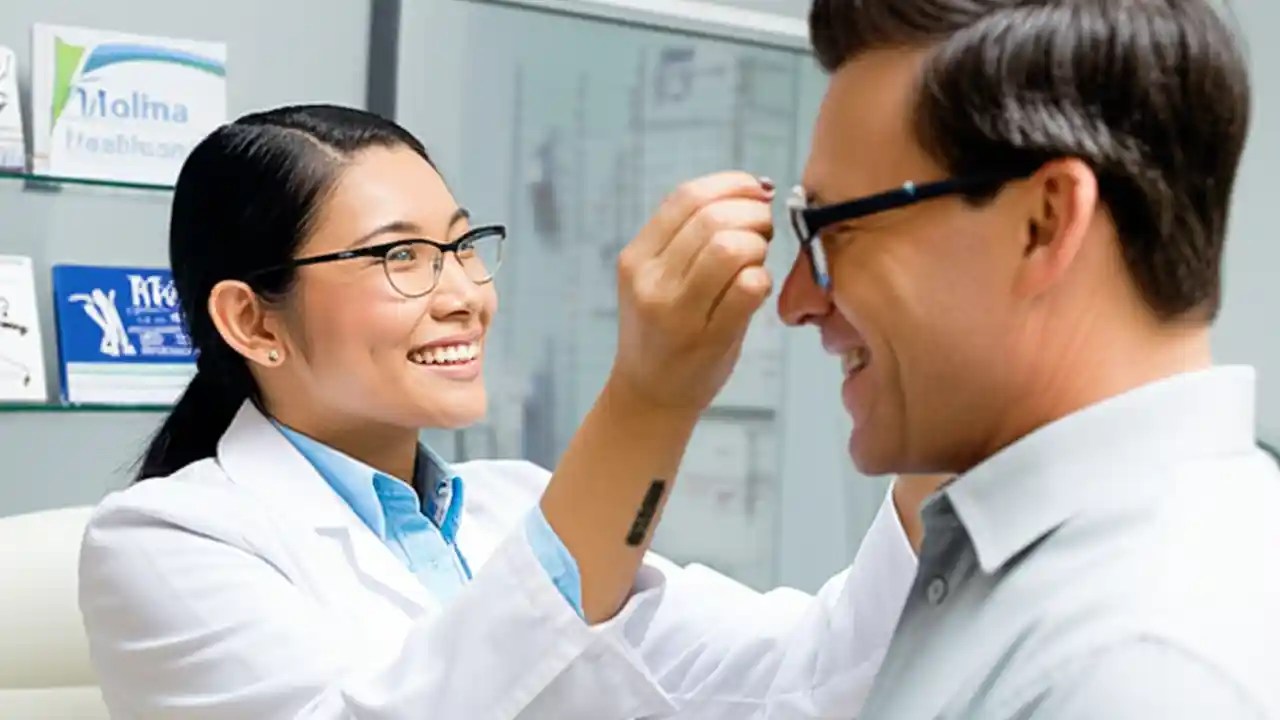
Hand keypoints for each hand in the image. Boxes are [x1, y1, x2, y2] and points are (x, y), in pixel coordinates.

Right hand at [609, 172, 774, 412]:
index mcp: (636, 258)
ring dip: (758, 245)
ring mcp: (676, 311)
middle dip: (752, 214)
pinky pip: (750, 287)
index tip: (755, 190)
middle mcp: (650, 280)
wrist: (650, 395)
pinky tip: (757, 289)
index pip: (685, 197)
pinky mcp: (707, 338)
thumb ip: (692, 239)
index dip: (730, 184)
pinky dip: (763, 279)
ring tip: (758, 259)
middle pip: (713, 218)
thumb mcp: (658, 278)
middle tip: (763, 229)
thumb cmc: (665, 331)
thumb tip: (753, 190)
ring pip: (731, 248)